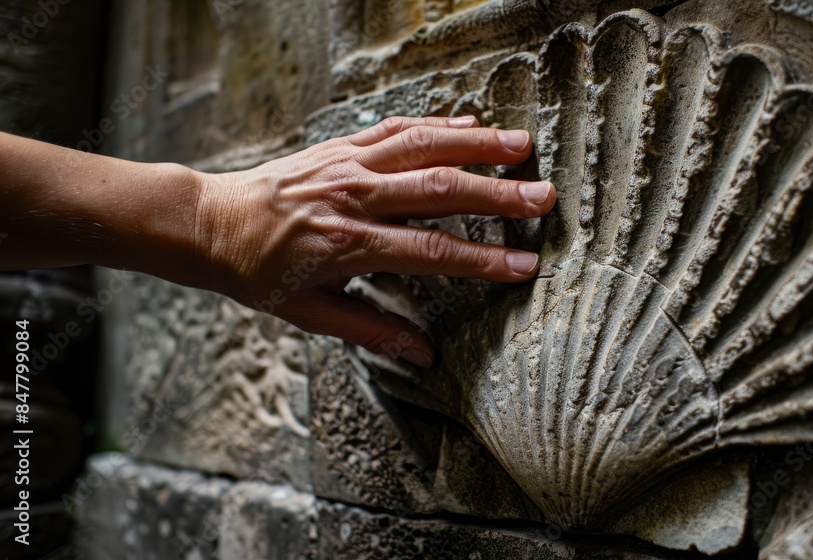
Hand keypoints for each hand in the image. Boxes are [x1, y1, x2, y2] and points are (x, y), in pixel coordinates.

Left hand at [193, 116, 555, 366]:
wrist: (208, 224)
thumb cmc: (258, 273)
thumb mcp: (310, 313)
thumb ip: (372, 332)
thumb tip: (425, 356)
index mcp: (346, 244)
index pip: (431, 253)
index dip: (483, 261)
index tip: (525, 266)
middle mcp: (352, 197)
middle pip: (438, 192)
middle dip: (497, 195)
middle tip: (543, 198)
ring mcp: (347, 164)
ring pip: (423, 147)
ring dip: (477, 145)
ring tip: (522, 146)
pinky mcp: (341, 145)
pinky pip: (396, 129)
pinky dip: (436, 124)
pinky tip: (470, 124)